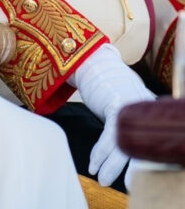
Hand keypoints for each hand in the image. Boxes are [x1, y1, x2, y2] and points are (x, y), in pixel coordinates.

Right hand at [71, 44, 154, 185]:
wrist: (91, 60)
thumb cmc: (108, 80)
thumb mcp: (127, 97)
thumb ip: (135, 113)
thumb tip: (140, 133)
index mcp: (148, 109)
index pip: (154, 140)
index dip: (152, 161)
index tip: (143, 177)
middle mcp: (144, 110)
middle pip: (144, 147)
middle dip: (137, 169)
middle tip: (131, 186)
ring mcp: (132, 109)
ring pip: (124, 146)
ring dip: (111, 167)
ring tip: (103, 180)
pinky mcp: (117, 107)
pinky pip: (109, 138)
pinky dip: (100, 154)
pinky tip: (94, 165)